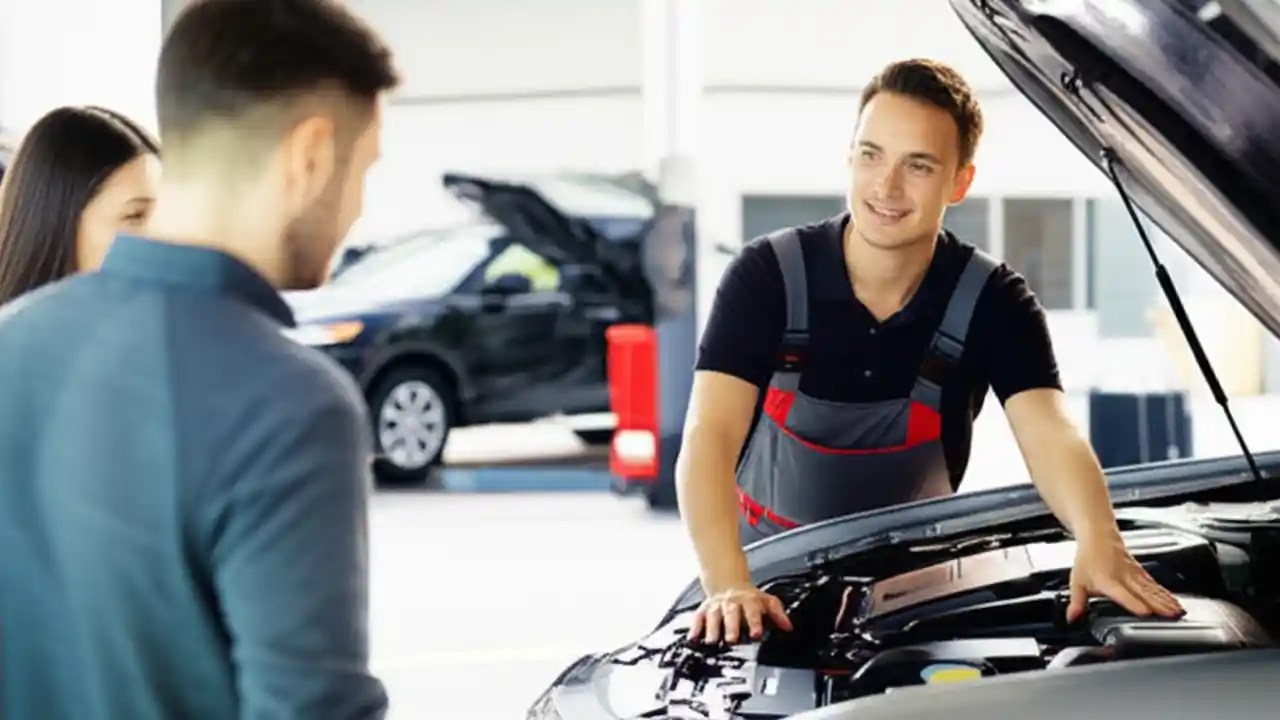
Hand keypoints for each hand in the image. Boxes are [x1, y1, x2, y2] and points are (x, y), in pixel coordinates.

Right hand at [686, 584, 792, 643]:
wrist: (728, 582)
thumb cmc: (749, 597)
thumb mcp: (767, 601)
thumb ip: (778, 614)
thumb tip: (788, 627)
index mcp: (748, 600)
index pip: (752, 611)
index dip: (754, 622)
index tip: (756, 634)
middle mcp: (731, 603)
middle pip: (731, 613)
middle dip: (731, 627)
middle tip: (732, 640)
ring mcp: (716, 606)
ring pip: (713, 616)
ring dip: (712, 629)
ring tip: (712, 642)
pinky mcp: (704, 610)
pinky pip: (698, 618)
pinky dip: (695, 628)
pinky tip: (693, 639)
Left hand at [1065, 532, 1185, 622]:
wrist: (1097, 535)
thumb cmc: (1088, 558)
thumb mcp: (1077, 581)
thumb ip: (1076, 602)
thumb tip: (1071, 618)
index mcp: (1108, 580)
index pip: (1123, 593)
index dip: (1134, 603)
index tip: (1146, 613)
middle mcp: (1124, 576)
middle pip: (1144, 592)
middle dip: (1159, 604)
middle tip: (1173, 615)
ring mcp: (1135, 573)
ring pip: (1153, 588)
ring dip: (1167, 600)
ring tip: (1178, 611)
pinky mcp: (1141, 572)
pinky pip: (1155, 584)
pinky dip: (1166, 593)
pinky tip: (1175, 602)